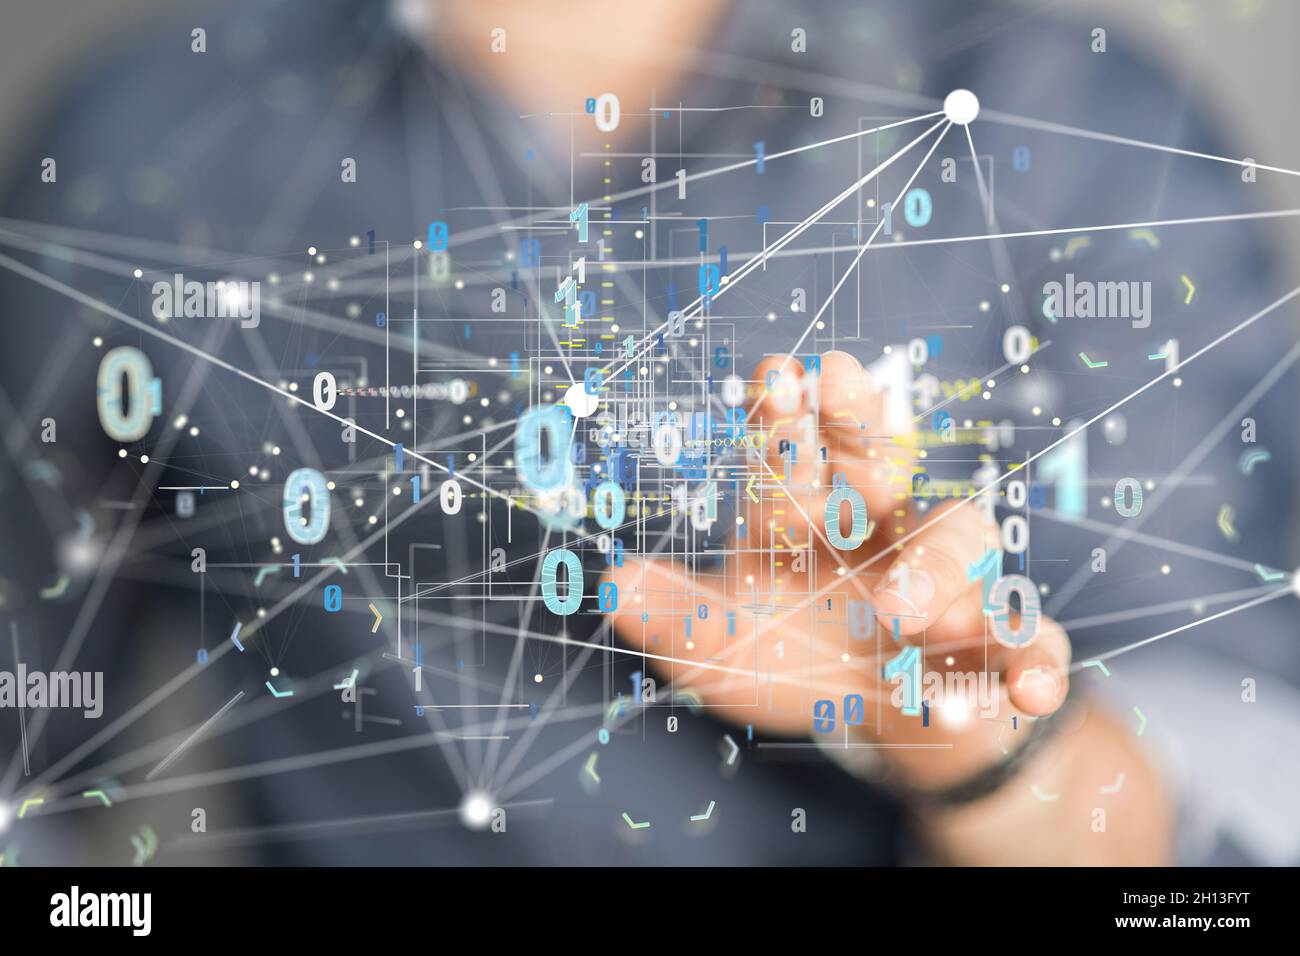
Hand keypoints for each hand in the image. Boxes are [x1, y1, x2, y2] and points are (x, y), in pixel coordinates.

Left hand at [604, 350, 1071, 792]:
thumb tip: (613, 583)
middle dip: (856, 422)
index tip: (776, 370)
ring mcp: (943, 578)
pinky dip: (1031, 663)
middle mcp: (876, 528)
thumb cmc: (796, 664)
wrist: (885, 721)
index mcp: (804, 517)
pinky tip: (1025, 687)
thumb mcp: (723, 650)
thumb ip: (676, 620)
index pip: (789, 453)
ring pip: (954, 542)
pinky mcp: (998, 641)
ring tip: (900, 608)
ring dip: (932, 567)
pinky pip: (1028, 641)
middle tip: (839, 375)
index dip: (782, 414)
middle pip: (873, 461)